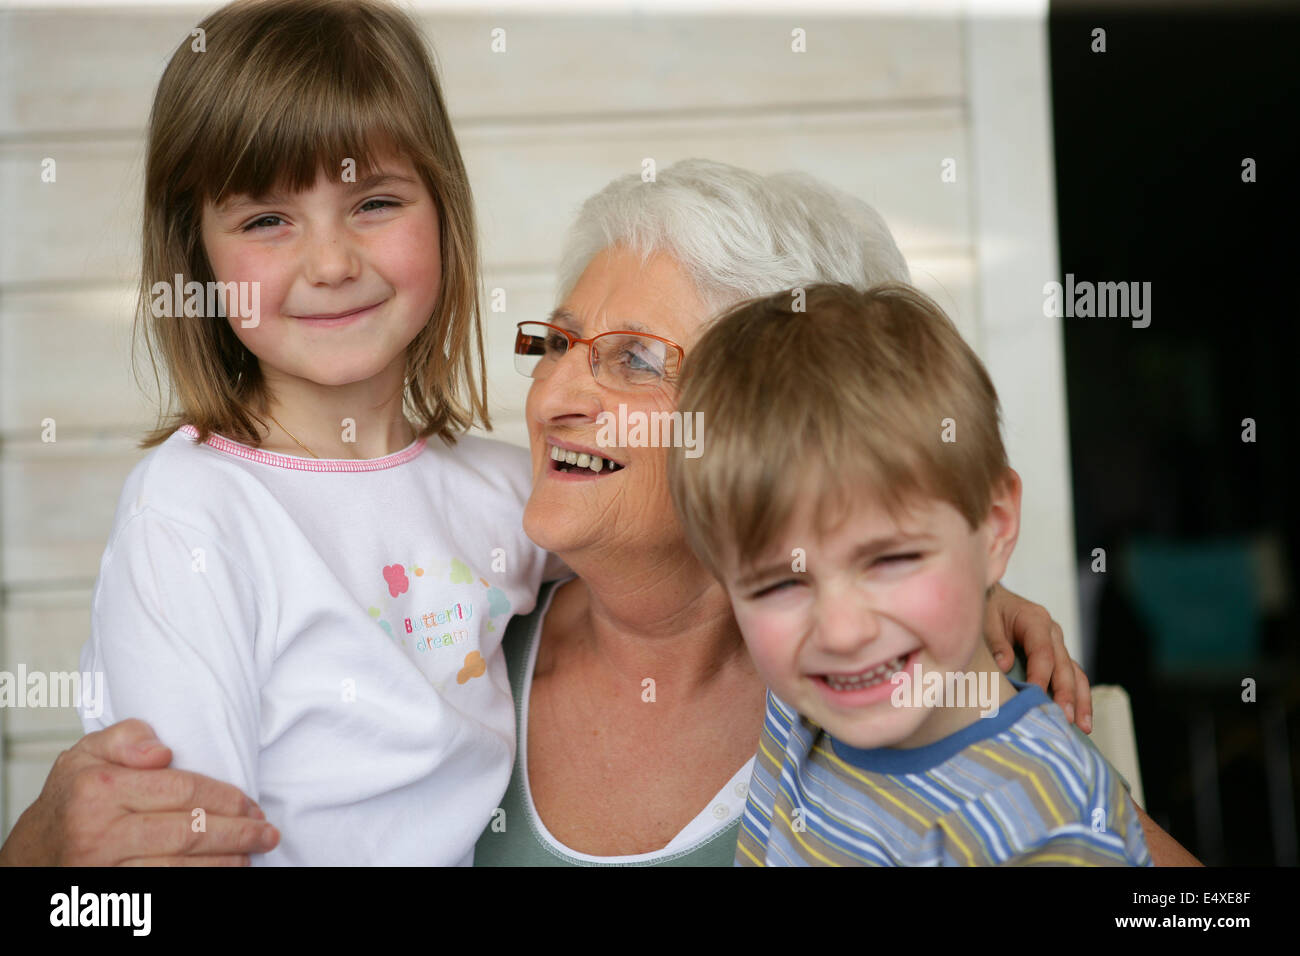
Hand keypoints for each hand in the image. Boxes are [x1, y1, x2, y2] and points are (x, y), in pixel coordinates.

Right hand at [0, 719, 277, 865]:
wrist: (33, 855)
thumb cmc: (72, 799)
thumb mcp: (87, 754)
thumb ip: (126, 737)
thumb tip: (162, 750)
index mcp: (100, 790)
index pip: (182, 791)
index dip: (226, 798)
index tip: (252, 803)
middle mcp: (99, 834)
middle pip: (188, 833)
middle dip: (237, 833)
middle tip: (267, 832)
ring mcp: (103, 873)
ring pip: (180, 870)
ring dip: (225, 864)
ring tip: (253, 854)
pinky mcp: (109, 899)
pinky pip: (164, 892)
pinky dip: (200, 883)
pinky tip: (224, 874)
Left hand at [985, 583, 1092, 733]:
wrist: (991, 597)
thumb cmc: (987, 608)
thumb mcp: (985, 619)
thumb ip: (995, 642)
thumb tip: (1005, 666)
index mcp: (1035, 620)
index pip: (1042, 653)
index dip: (1040, 677)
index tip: (1036, 698)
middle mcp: (1052, 632)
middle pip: (1064, 666)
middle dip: (1067, 694)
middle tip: (1065, 720)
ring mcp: (1057, 645)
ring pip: (1075, 674)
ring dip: (1081, 700)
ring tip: (1084, 727)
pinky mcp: (1056, 656)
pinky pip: (1072, 677)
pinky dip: (1078, 697)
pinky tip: (1080, 718)